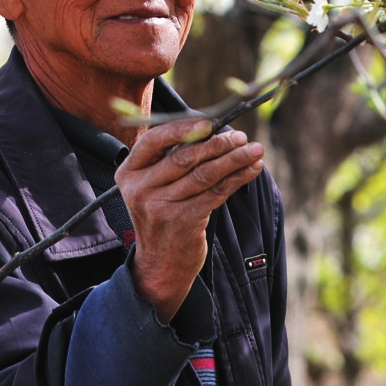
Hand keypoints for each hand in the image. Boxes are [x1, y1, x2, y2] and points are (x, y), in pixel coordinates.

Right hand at [116, 116, 264, 321]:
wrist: (160, 264)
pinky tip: (252, 169)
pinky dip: (237, 178)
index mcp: (129, 172)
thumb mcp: (153, 187)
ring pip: (205, 174)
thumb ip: (171, 160)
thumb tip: (213, 130)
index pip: (155, 140)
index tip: (211, 122)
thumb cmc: (162, 216)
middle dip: (218, 143)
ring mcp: (161, 207)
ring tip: (255, 150)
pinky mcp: (184, 221)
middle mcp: (141, 189)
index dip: (184, 128)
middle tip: (240, 137)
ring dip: (235, 159)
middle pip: (185, 157)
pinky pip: (216, 192)